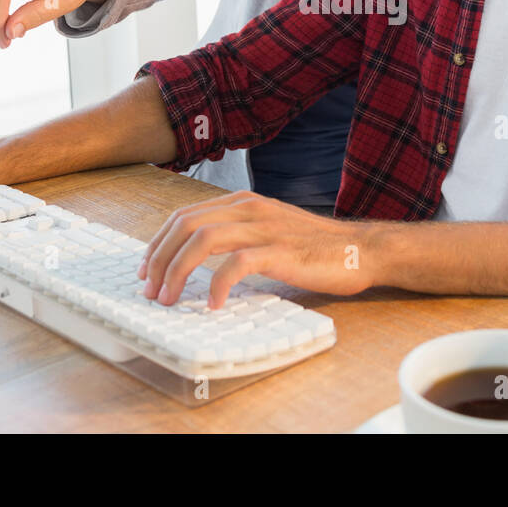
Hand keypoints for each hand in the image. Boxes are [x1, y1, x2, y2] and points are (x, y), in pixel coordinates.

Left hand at [136, 191, 373, 308]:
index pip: (184, 215)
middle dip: (160, 258)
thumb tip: (198, 258)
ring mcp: (264, 228)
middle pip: (185, 225)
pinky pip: (237, 263)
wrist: (360, 249)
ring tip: (170, 298)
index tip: (147, 270)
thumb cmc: (315, 247)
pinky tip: (214, 304)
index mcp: (243, 202)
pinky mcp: (280, 251)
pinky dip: (218, 284)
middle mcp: (249, 209)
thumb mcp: (268, 230)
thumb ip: (237, 235)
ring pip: (203, 239)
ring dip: (178, 271)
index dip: (158, 243)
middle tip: (150, 289)